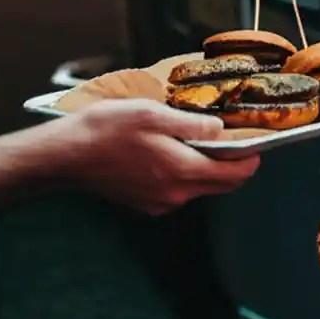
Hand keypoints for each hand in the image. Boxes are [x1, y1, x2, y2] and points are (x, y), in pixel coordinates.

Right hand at [55, 99, 259, 214]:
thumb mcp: (153, 114)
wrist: (66, 155)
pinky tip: (169, 153)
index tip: (253, 143)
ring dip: (206, 168)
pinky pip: (178, 191)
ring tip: (195, 141)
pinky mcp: (145, 205)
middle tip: (230, 140)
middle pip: (222, 185)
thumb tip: (221, 131)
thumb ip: (192, 124)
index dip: (250, 159)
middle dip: (233, 165)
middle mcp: (175, 194)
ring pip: (200, 188)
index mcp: (182, 171)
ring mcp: (160, 203)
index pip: (234, 174)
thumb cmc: (105, 130)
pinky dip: (184, 175)